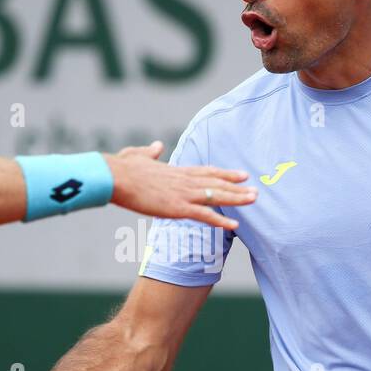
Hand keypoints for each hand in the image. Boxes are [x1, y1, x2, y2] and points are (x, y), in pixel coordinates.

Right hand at [106, 142, 256, 230]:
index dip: (224, 174)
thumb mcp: (138, 156)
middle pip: (216, 182)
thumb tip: (157, 145)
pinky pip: (204, 215)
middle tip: (255, 189)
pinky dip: (221, 220)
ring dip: (237, 198)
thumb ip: (150, 152)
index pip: (206, 172)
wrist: (115, 177)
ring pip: (216, 196)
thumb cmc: (122, 168)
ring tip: (254, 200)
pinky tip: (234, 225)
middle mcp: (184, 181)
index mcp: (176, 171)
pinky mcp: (178, 208)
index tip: (240, 174)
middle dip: (237, 186)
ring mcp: (183, 194)